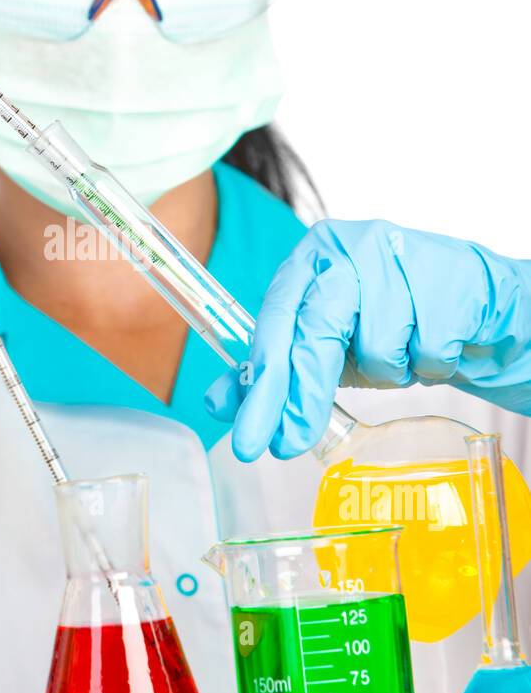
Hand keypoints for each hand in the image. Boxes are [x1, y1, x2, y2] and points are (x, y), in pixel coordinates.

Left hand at [205, 218, 530, 460]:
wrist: (473, 302)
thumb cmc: (391, 321)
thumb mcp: (326, 346)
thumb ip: (273, 370)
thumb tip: (219, 404)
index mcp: (312, 258)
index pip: (275, 319)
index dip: (261, 380)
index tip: (247, 432)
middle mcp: (350, 248)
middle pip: (315, 331)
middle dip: (300, 396)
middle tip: (286, 444)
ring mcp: (401, 259)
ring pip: (376, 348)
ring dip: (387, 372)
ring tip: (400, 353)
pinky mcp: (449, 281)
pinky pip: (426, 353)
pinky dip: (428, 365)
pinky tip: (433, 344)